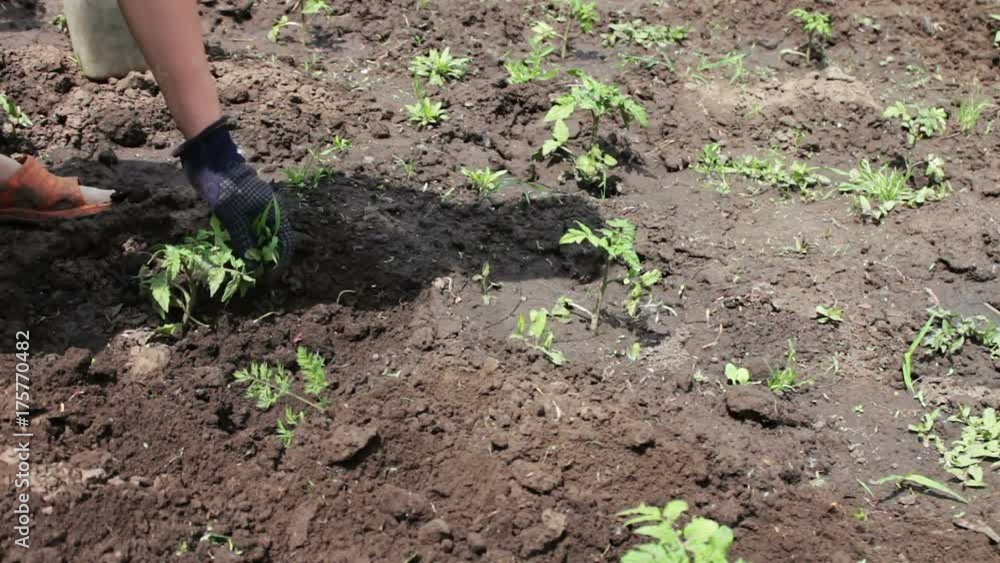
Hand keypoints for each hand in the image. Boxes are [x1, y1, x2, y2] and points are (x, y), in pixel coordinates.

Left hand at [175, 119, 292, 268]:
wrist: (210, 159)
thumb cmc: (226, 186)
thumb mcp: (234, 216)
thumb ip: (244, 241)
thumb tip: (253, 268)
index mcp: (273, 212)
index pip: (285, 243)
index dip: (279, 263)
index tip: (267, 279)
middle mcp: (267, 213)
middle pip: (271, 243)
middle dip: (263, 262)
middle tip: (251, 278)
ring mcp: (252, 211)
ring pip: (256, 239)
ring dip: (249, 254)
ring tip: (240, 268)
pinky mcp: (238, 210)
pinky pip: (242, 232)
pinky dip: (238, 243)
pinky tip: (230, 252)